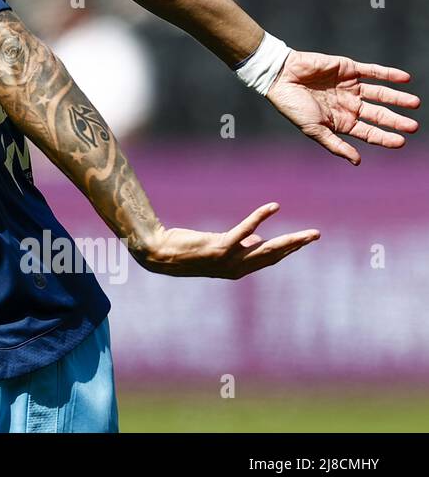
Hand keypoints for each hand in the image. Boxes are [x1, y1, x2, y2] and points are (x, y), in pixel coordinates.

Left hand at [140, 202, 318, 278]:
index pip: (269, 260)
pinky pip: (245, 230)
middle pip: (274, 256)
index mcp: (237, 269)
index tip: (303, 241)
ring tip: (309, 232)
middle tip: (316, 235)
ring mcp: (229, 259)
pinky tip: (273, 207)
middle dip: (297, 246)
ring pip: (267, 248)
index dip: (288, 251)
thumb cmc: (187, 250)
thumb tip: (258, 241)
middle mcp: (236, 268)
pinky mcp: (219, 246)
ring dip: (290, 240)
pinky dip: (260, 218)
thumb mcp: (217, 250)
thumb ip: (239, 247)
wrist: (159, 254)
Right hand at [267, 50, 418, 164]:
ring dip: (397, 98)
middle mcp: (349, 104)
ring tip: (414, 103)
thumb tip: (357, 161)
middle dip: (396, 120)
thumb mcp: (313, 129)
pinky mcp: (349, 69)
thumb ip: (335, 144)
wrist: (280, 76)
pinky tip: (405, 79)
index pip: (369, 132)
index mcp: (341, 121)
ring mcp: (350, 86)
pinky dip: (389, 74)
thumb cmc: (292, 106)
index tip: (401, 142)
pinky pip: (374, 72)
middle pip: (378, 114)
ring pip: (380, 93)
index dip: (385, 138)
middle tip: (413, 126)